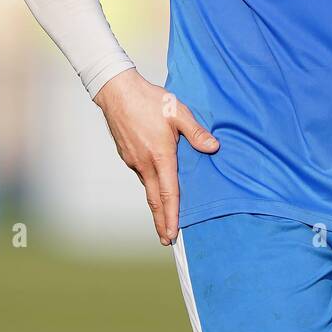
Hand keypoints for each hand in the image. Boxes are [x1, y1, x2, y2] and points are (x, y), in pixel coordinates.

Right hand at [93, 69, 218, 244]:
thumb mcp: (179, 112)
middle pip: (154, 200)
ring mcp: (133, 160)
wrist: (117, 91)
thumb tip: (213, 148)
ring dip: (156, 205)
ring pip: (148, 188)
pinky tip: (156, 187)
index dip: (172, 216)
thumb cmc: (149, 100)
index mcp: (160, 156)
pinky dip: (150, 187)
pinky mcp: (127, 155)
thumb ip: (196, 133)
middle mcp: (145, 163)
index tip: (172, 235)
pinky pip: (142, 175)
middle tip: (166, 240)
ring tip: (164, 219)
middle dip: (161, 222)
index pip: (168, 194)